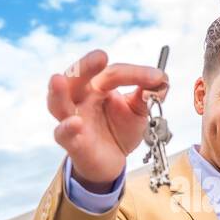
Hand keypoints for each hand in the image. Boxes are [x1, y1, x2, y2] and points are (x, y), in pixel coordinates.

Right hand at [48, 49, 168, 188]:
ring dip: (57, 91)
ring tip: (57, 79)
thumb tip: (162, 80)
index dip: (135, 73)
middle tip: (100, 56)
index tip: (157, 77)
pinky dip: (67, 128)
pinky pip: (63, 134)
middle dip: (86, 66)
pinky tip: (75, 123)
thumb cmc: (119, 130)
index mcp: (97, 86)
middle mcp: (80, 99)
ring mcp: (73, 119)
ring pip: (57, 102)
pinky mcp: (72, 143)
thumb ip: (148, 95)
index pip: (112, 73)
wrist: (112, 162)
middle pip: (75, 77)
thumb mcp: (138, 110)